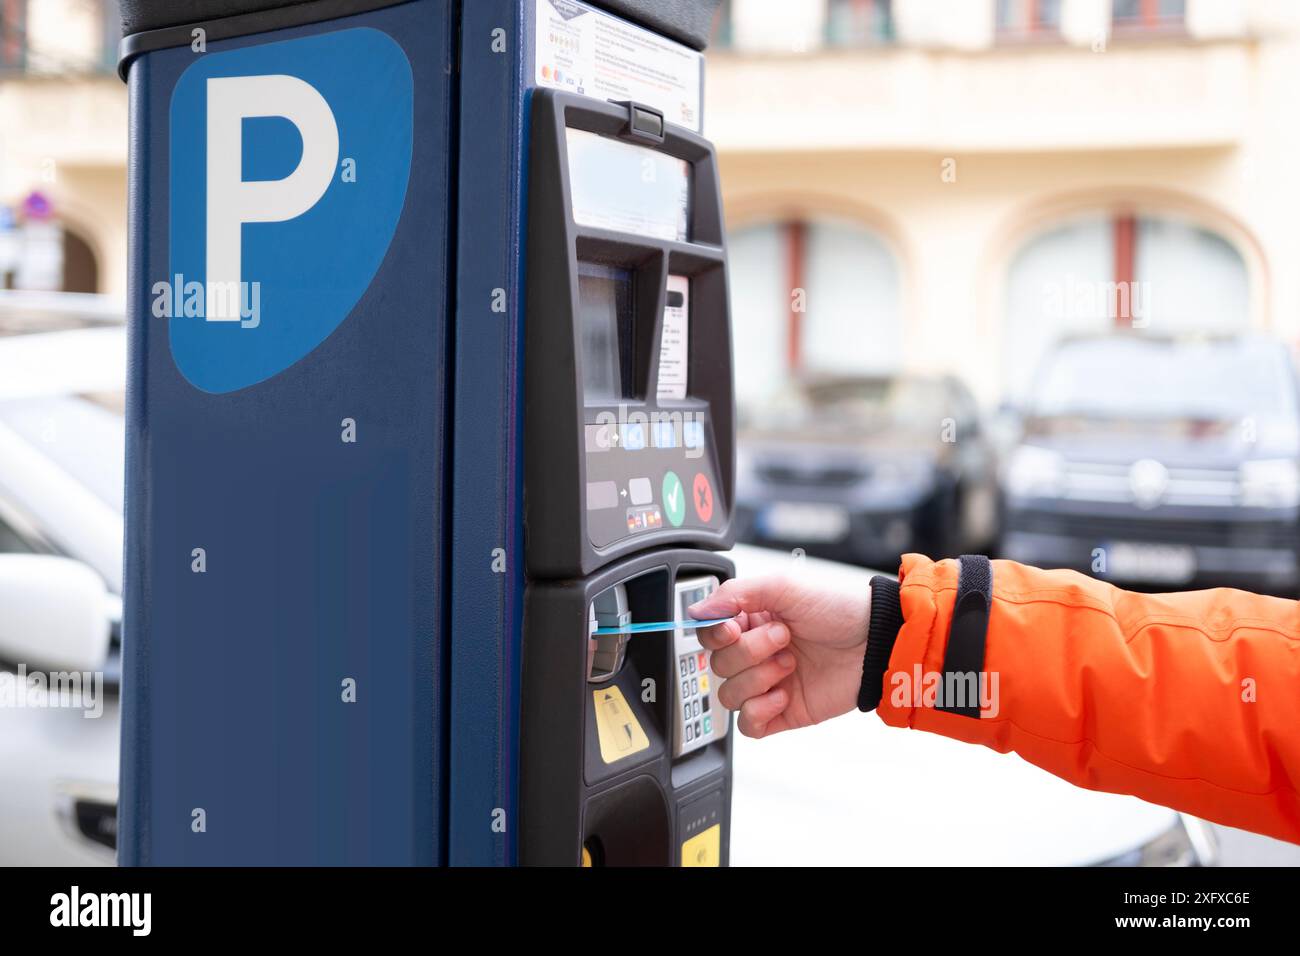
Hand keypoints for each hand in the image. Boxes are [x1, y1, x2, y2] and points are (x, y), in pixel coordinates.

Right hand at [689, 576, 870, 738]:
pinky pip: (748, 725)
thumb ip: (735, 594)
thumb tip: (698, 611)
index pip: (708, 635)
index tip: (735, 628)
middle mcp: (755, 653)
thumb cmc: (838, 608)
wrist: (877, 641)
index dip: (716, 635)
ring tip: (790, 663)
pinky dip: (759, 712)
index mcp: (750, 621)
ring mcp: (767, 684)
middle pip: (717, 666)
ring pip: (728, 696)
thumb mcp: (784, 586)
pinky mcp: (782, 712)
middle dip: (750, 652)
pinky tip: (783, 694)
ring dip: (757, 679)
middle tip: (784, 637)